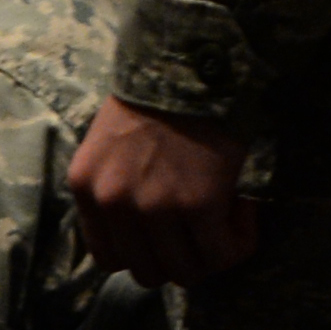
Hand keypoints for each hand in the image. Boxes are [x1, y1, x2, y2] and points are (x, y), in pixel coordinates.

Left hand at [68, 99, 260, 286]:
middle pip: (146, 270)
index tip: (170, 232)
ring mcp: (154, 208)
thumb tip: (142, 231)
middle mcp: (113, 203)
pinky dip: (239, 240)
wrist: (196, 57)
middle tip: (203, 227)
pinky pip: (221, 252)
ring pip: (185, 271)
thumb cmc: (159, 92)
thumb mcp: (109, 142)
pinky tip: (245, 209)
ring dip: (212, 252)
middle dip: (179, 256)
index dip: (145, 251)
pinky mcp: (198, 205)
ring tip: (228, 217)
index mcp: (85, 187)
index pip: (107, 257)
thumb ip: (114, 186)